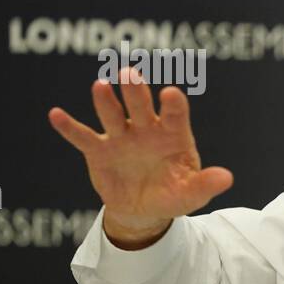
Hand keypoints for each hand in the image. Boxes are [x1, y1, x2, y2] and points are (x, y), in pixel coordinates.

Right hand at [48, 67, 232, 247]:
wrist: (144, 210)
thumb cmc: (173, 195)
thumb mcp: (191, 194)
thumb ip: (205, 184)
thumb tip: (227, 178)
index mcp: (173, 135)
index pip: (174, 115)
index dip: (173, 105)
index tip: (170, 94)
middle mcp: (146, 129)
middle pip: (140, 106)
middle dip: (135, 92)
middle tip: (129, 74)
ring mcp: (121, 137)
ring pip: (112, 115)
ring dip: (105, 101)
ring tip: (100, 86)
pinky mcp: (99, 151)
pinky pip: (83, 137)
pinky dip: (70, 127)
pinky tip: (56, 115)